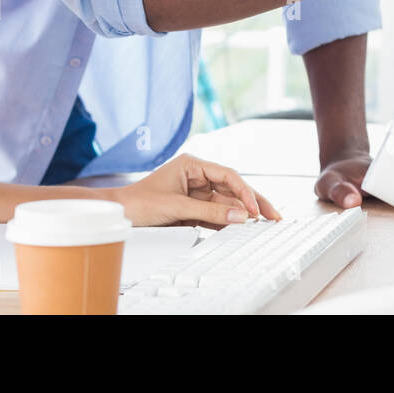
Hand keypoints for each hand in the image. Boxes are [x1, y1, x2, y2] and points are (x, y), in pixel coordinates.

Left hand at [108, 154, 282, 226]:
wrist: (120, 213)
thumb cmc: (140, 202)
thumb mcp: (177, 207)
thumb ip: (209, 213)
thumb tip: (238, 217)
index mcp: (193, 164)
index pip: (227, 176)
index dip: (244, 192)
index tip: (254, 209)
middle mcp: (197, 176)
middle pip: (232, 188)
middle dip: (252, 201)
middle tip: (273, 215)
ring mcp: (196, 192)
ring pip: (226, 203)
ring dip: (241, 214)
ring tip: (263, 224)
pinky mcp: (193, 208)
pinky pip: (215, 214)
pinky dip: (228, 222)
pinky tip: (241, 228)